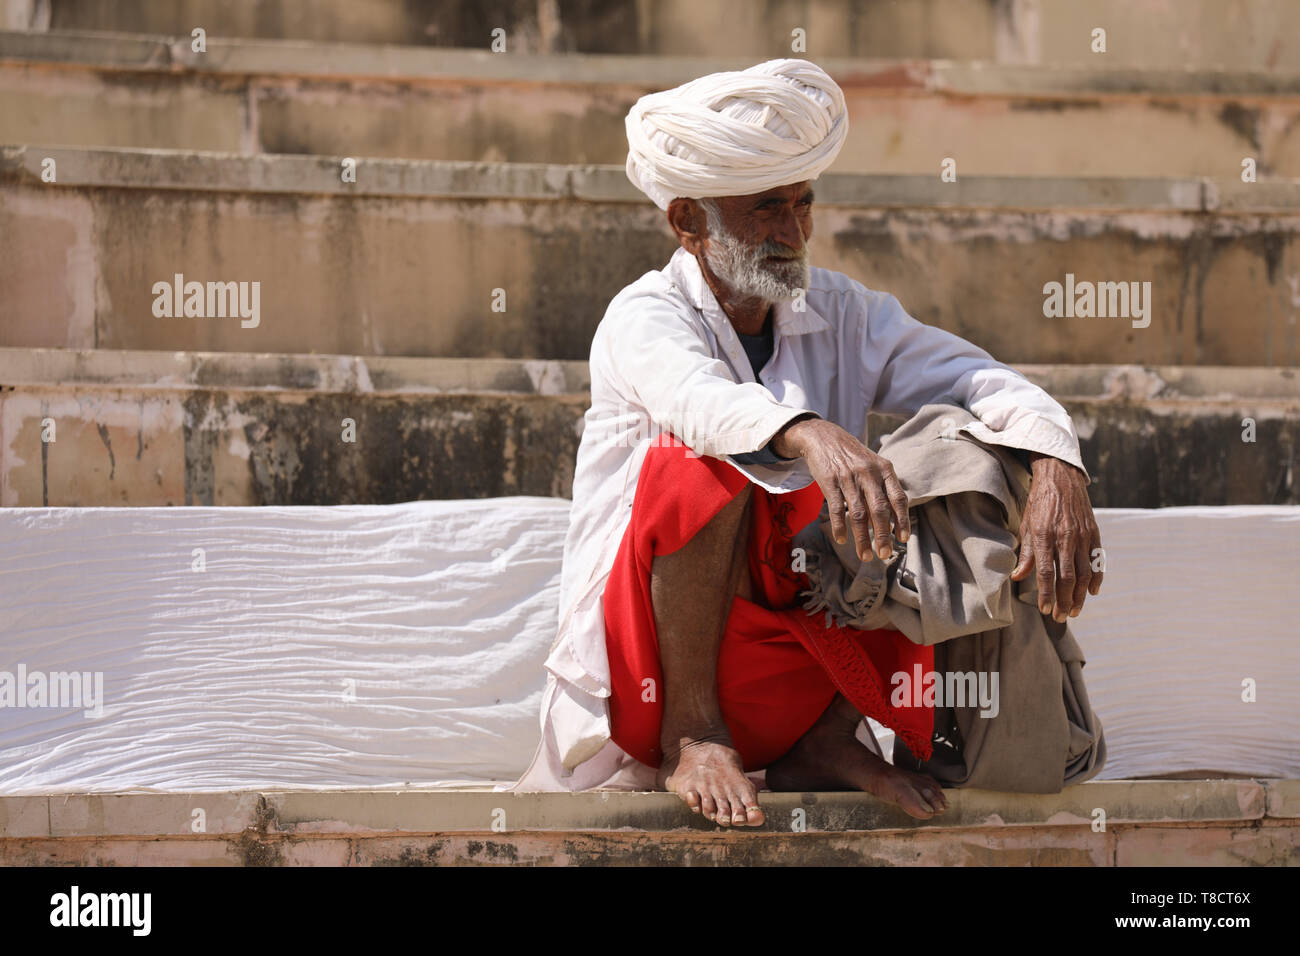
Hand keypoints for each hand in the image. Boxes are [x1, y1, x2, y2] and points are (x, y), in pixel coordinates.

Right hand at [772, 417, 908, 560]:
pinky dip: (840, 527)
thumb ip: (883, 489)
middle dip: (883, 535)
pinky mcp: (829, 481)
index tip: (902, 539)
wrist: (823, 436)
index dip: (902, 520)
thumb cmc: (852, 456)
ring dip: (862, 538)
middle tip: (885, 554)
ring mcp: (848, 477)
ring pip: (858, 514)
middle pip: (879, 509)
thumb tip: (891, 521)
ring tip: (866, 556)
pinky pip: (837, 509)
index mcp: (884, 469)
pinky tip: (842, 540)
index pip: (898, 498)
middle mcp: (868, 473)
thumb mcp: (873, 465)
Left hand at [1010, 454, 1102, 620]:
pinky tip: (1091, 592)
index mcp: (1045, 536)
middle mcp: (1066, 537)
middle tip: (1061, 617)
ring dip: (1080, 596)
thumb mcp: (1026, 525)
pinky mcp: (1094, 533)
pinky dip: (1096, 579)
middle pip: (1067, 578)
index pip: (1047, 573)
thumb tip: (1018, 577)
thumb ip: (1025, 554)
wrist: (1061, 478)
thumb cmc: (1039, 503)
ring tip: (1074, 610)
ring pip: (1085, 574)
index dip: (1047, 595)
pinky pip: (1097, 561)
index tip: (1045, 610)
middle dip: (1064, 601)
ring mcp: (1082, 536)